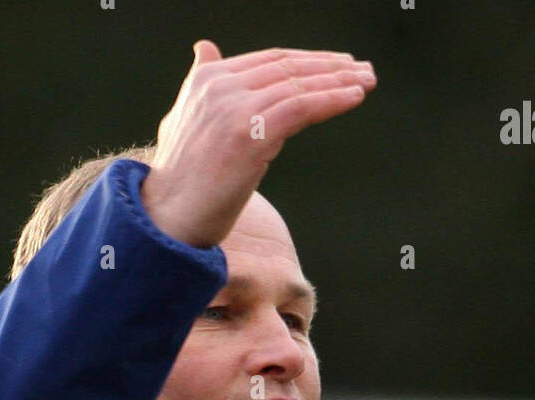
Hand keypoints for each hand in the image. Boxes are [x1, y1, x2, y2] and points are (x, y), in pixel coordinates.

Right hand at [141, 40, 375, 246]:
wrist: (167, 218)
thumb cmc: (181, 181)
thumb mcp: (185, 118)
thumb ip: (200, 81)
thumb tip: (204, 47)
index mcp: (208, 78)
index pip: (270, 60)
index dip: (308, 61)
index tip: (338, 66)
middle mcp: (220, 85)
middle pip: (288, 67)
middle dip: (330, 68)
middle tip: (363, 71)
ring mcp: (234, 107)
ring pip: (299, 86)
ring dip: (339, 82)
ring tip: (367, 82)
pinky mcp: (250, 133)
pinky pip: (301, 108)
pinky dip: (332, 100)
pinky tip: (354, 97)